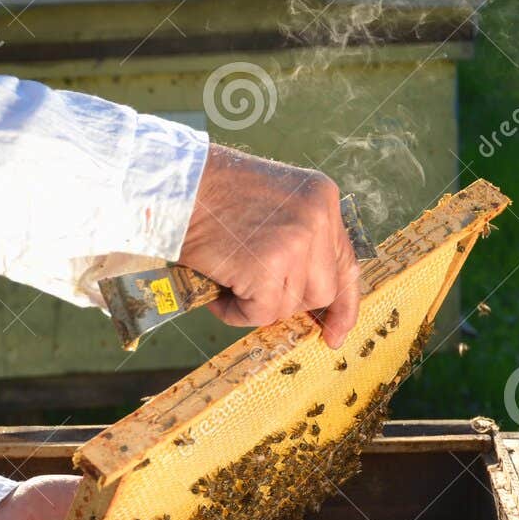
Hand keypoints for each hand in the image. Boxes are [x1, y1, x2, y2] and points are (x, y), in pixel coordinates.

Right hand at [179, 144, 363, 347]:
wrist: (174, 186)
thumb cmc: (209, 194)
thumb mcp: (271, 204)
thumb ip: (297, 239)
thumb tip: (305, 297)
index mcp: (322, 197)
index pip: (345, 262)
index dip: (344, 303)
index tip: (336, 333)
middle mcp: (318, 217)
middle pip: (322, 290)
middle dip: (289, 301)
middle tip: (253, 293)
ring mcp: (297, 241)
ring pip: (289, 305)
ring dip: (255, 303)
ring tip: (225, 278)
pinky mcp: (269, 265)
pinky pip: (261, 314)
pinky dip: (236, 312)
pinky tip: (218, 290)